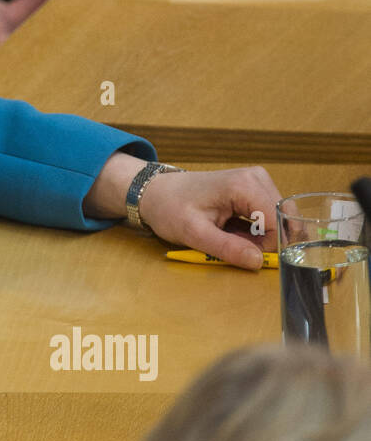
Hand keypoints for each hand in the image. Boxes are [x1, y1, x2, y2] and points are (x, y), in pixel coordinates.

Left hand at [138, 166, 282, 269]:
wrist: (156, 192)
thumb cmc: (170, 208)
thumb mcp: (194, 233)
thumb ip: (227, 248)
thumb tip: (258, 262)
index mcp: (245, 185)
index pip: (280, 222)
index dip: (270, 246)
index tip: (247, 255)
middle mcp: (257, 178)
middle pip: (283, 220)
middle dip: (266, 242)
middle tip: (235, 246)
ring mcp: (257, 181)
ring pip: (278, 220)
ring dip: (260, 237)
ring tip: (229, 236)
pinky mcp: (254, 188)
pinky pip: (269, 216)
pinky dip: (255, 231)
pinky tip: (233, 231)